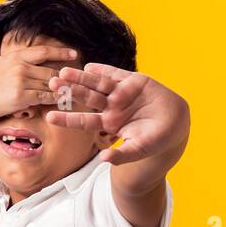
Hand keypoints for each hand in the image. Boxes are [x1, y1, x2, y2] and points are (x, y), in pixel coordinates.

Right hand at [0, 24, 74, 120]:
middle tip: (80, 80)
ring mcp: (21, 82)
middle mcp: (21, 67)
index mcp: (16, 57)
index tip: (75, 53)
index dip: (61, 52)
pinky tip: (62, 102)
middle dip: (65, 77)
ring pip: (49, 84)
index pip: (43, 51)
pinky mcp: (21, 97)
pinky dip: (54, 100)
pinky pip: (43, 97)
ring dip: (63, 89)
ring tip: (76, 92)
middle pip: (51, 71)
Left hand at [46, 63, 189, 164]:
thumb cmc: (155, 140)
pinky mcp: (133, 81)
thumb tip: (104, 160)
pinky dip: (103, 70)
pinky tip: (89, 66)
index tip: (49, 117)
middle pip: (87, 98)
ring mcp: (121, 93)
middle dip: (70, 92)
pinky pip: (116, 74)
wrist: (177, 124)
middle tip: (52, 85)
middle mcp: (112, 107)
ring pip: (97, 84)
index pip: (84, 121)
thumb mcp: (138, 149)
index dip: (67, 118)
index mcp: (109, 123)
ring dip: (81, 78)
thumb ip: (121, 155)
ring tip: (63, 72)